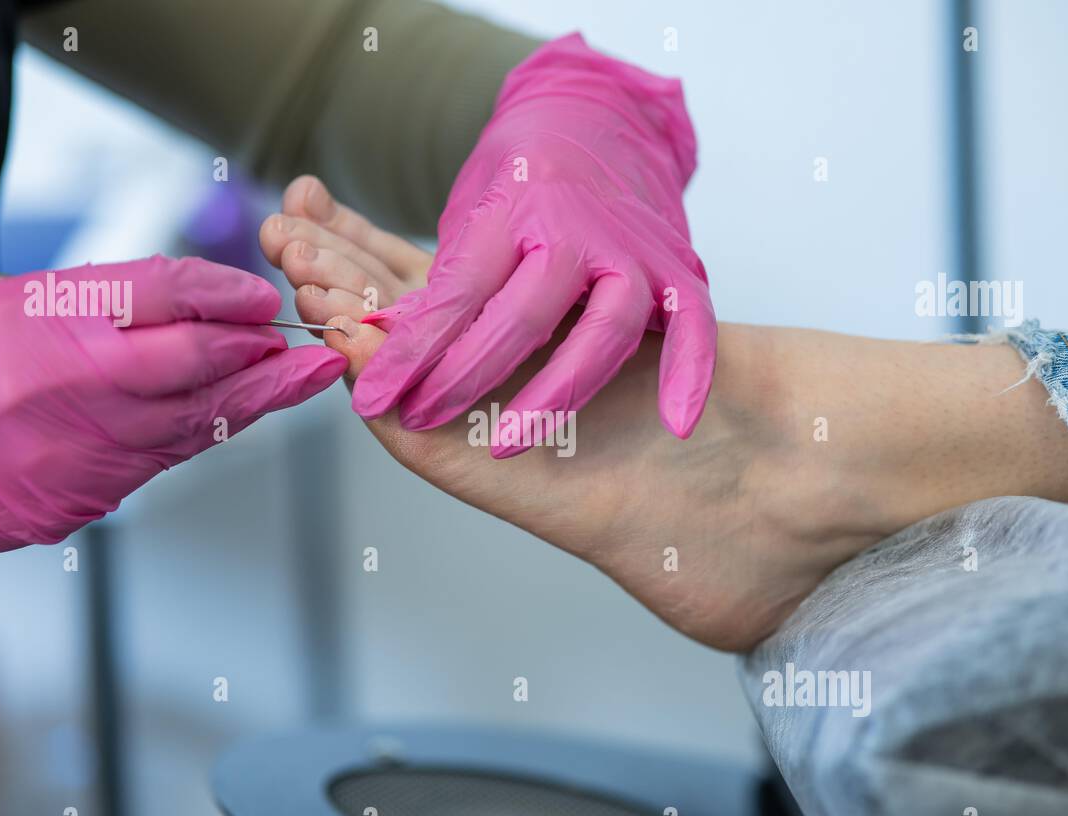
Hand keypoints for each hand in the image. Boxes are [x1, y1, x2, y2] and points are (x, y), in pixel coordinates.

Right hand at [0, 255, 345, 632]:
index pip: (161, 304)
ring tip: (314, 371)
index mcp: (56, 338)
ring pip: (204, 416)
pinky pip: (182, 448)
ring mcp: (102, 451)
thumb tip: (204, 294)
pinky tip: (259, 404)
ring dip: (267, 392)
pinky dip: (225, 423)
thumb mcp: (22, 303)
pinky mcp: (112, 488)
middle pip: (198, 366)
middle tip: (314, 335)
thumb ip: (116, 295)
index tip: (262, 291)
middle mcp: (85, 397)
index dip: (223, 295)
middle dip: (262, 349)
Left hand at [347, 34, 717, 449]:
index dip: (413, 349)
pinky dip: (690, 375)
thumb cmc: (520, 179)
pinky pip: (694, 327)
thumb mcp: (470, 212)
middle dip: (467, 374)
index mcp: (514, 205)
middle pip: (525, 312)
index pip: (458, 289)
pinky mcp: (679, 268)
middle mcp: (578, 225)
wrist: (600, 119)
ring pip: (607, 329)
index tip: (374, 398)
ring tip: (507, 445)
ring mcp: (634, 248)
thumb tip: (381, 338)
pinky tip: (678, 423)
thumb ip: (445, 278)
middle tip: (423, 417)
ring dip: (557, 394)